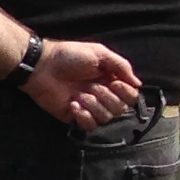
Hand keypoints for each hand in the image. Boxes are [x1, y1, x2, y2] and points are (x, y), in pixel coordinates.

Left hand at [27, 37, 141, 130]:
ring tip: (79, 95)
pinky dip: (84, 117)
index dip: (126, 93)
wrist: (42, 65)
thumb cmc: (69, 55)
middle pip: (121, 109)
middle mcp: (102, 96)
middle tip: (91, 87)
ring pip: (106, 118)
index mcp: (110, 81)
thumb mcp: (99, 53)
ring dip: (94, 106)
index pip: (131, 96)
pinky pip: (89, 126)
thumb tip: (138, 84)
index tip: (114, 83)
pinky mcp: (73, 116)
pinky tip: (73, 104)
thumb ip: (121, 66)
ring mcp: (88, 107)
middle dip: (107, 98)